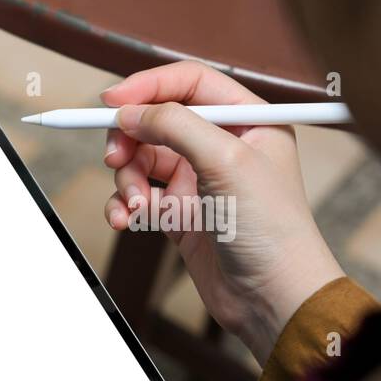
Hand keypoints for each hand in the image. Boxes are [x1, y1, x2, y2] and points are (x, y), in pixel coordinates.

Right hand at [101, 61, 344, 363]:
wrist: (270, 296)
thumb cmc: (269, 229)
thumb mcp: (226, 161)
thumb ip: (176, 126)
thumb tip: (128, 112)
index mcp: (248, 121)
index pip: (190, 83)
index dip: (148, 87)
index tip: (110, 101)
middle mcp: (222, 146)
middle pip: (157, 122)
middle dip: (129, 140)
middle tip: (115, 158)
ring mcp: (198, 181)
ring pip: (141, 162)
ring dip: (127, 182)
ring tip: (136, 207)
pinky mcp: (179, 214)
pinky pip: (137, 197)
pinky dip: (124, 207)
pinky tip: (126, 221)